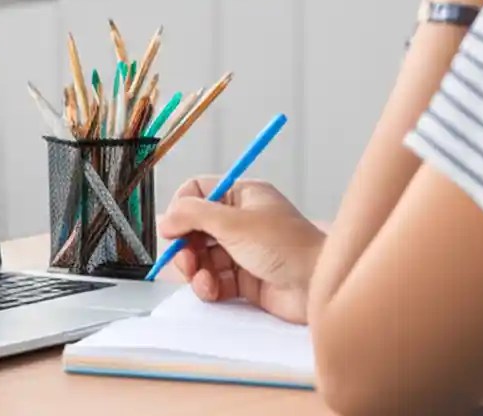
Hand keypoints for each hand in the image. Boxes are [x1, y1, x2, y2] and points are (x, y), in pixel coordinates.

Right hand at [159, 179, 325, 324]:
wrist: (318, 287)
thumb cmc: (286, 247)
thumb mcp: (234, 223)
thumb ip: (194, 215)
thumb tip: (165, 218)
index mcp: (243, 197)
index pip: (198, 192)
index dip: (181, 209)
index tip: (171, 229)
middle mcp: (242, 221)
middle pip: (195, 228)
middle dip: (186, 246)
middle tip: (187, 261)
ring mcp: (243, 251)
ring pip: (202, 258)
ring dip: (196, 270)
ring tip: (203, 280)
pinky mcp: (245, 280)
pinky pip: (214, 280)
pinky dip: (208, 286)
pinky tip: (213, 290)